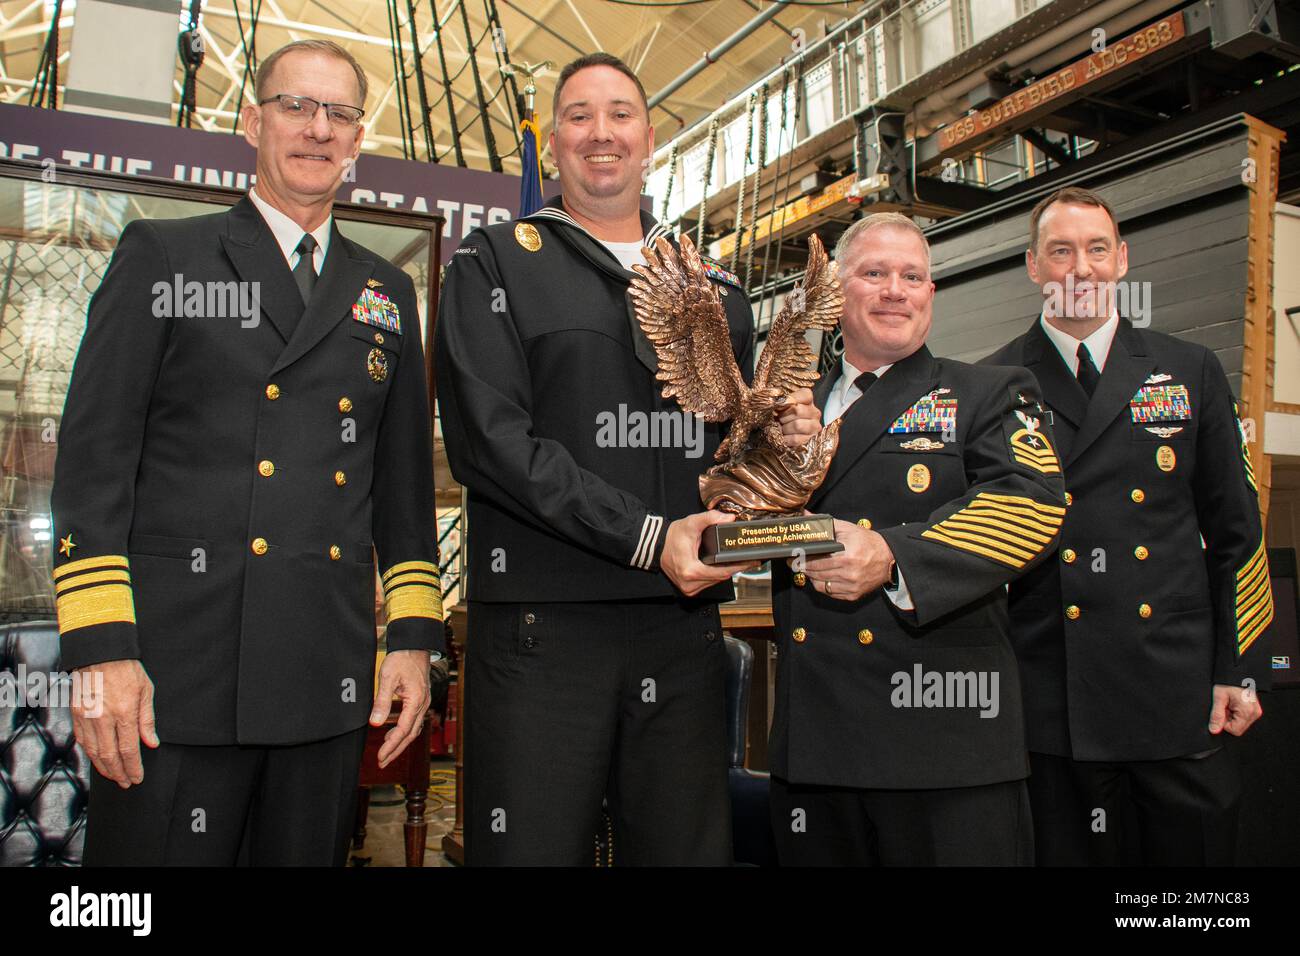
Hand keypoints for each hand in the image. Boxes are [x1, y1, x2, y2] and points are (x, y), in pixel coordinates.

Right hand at [71, 659, 158, 788]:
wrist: (99, 652)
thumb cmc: (126, 669)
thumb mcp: (146, 691)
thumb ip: (147, 720)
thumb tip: (151, 743)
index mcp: (124, 712)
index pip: (128, 749)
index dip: (133, 767)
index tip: (137, 777)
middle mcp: (103, 718)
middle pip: (109, 756)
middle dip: (119, 773)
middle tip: (126, 782)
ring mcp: (86, 717)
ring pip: (93, 752)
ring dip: (104, 767)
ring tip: (114, 776)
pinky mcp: (76, 714)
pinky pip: (82, 740)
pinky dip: (90, 754)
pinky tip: (98, 760)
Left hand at [371, 649, 431, 767]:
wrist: (415, 645)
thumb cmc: (402, 658)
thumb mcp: (388, 678)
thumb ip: (382, 702)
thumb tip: (375, 723)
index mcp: (415, 701)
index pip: (403, 730)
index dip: (391, 745)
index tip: (380, 756)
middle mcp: (422, 704)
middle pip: (411, 734)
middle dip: (396, 750)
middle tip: (382, 762)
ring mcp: (423, 702)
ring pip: (413, 729)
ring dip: (400, 743)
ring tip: (386, 753)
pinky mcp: (420, 700)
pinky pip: (414, 721)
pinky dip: (404, 732)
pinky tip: (394, 734)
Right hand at [661, 511, 758, 596]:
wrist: (657, 545)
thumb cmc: (673, 537)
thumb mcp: (692, 523)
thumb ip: (710, 518)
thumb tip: (729, 518)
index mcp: (691, 570)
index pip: (722, 572)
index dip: (739, 567)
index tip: (752, 562)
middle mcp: (689, 584)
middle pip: (720, 578)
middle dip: (735, 568)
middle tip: (749, 559)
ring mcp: (689, 588)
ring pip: (715, 582)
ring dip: (726, 572)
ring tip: (739, 562)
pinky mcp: (689, 589)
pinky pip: (708, 582)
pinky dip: (716, 575)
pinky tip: (723, 566)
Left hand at [775, 388, 821, 446]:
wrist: (774, 432)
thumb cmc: (778, 415)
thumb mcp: (778, 404)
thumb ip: (779, 400)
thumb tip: (777, 401)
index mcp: (807, 399)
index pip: (805, 395)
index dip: (788, 401)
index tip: (778, 407)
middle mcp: (814, 412)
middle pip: (798, 410)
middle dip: (783, 416)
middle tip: (778, 419)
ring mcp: (815, 427)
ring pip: (798, 425)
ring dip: (784, 428)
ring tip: (780, 428)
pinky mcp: (810, 440)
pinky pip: (796, 439)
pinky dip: (785, 439)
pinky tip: (783, 437)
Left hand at [796, 518, 893, 601]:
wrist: (889, 558)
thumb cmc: (867, 542)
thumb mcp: (848, 529)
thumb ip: (825, 524)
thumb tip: (806, 514)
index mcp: (847, 556)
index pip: (816, 560)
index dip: (802, 559)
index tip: (793, 556)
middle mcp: (849, 573)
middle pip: (816, 573)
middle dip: (802, 567)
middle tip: (794, 563)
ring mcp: (851, 586)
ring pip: (820, 585)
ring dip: (811, 577)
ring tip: (807, 569)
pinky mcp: (853, 595)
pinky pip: (830, 592)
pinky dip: (822, 585)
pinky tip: (820, 577)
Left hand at [1208, 683, 1262, 736]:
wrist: (1236, 672)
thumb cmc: (1228, 682)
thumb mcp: (1219, 698)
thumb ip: (1216, 715)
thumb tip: (1214, 730)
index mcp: (1247, 711)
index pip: (1235, 730)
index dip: (1224, 724)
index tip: (1221, 712)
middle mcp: (1255, 713)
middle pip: (1238, 728)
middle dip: (1228, 720)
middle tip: (1225, 707)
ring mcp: (1256, 712)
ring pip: (1240, 724)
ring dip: (1231, 717)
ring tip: (1229, 705)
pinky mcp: (1254, 710)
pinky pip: (1243, 718)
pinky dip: (1236, 714)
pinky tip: (1233, 705)